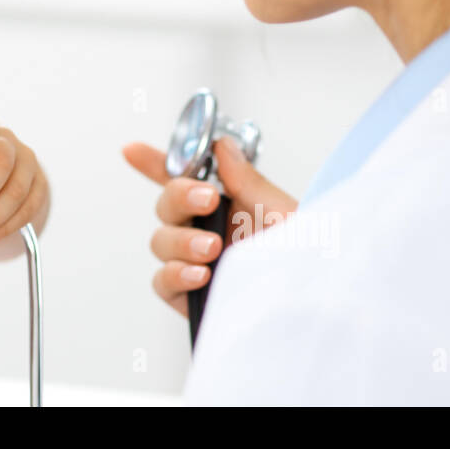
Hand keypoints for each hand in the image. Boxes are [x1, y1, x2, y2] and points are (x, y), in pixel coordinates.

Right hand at [122, 136, 296, 316]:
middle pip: (166, 206)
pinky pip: (164, 281)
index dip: (152, 162)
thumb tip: (220, 145)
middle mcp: (209, 231)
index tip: (132, 150)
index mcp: (229, 205)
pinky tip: (199, 274)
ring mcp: (199, 264)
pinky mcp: (193, 298)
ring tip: (211, 249)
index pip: (183, 179)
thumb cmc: (312, 258)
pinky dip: (175, 274)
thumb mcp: (281, 211)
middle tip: (207, 200)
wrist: (318, 303)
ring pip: (161, 242)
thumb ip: (246, 179)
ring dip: (181, 241)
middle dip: (180, 198)